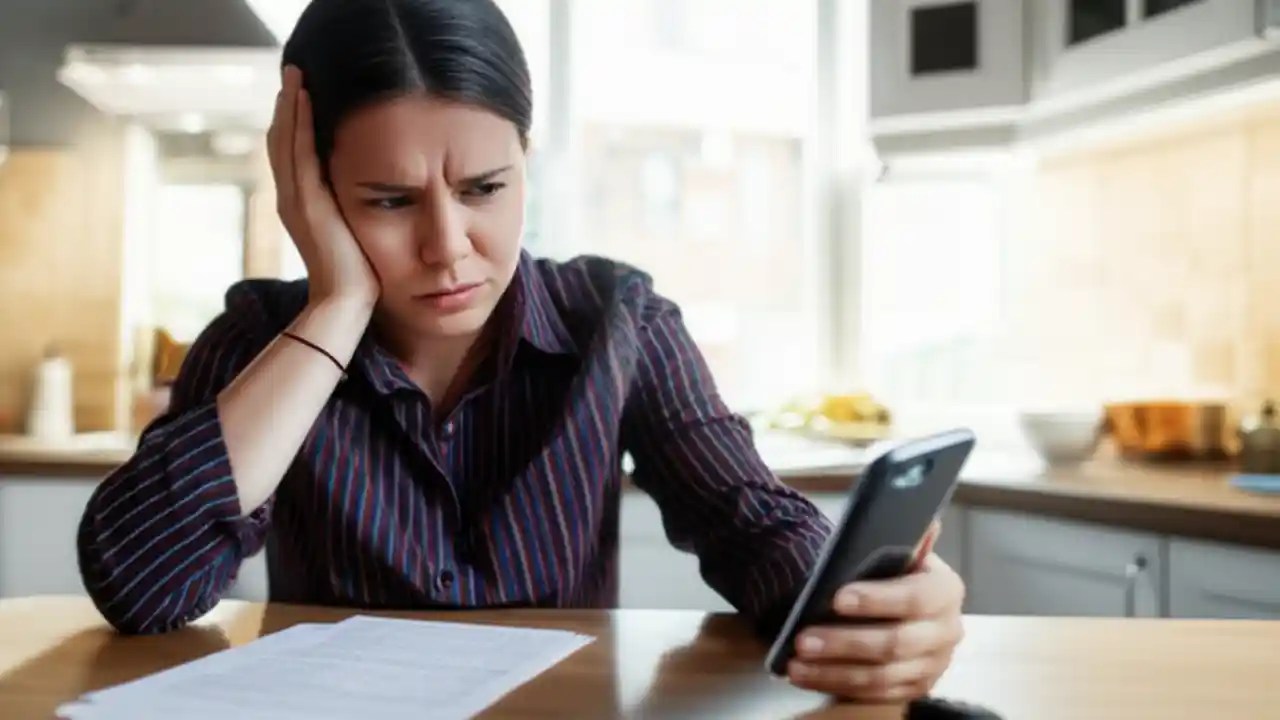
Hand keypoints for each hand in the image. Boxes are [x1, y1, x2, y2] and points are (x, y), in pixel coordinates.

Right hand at [267, 65, 379, 307]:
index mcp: (302, 205)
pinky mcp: (305, 202)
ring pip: (284, 140)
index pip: (293, 153)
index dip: (293, 122)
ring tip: (295, 74)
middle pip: (282, 140)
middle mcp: (291, 198)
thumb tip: (369, 191)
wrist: (346, 303)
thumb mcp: (354, 231)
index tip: (302, 92)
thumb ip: (351, 209)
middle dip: (287, 105)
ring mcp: (295, 200)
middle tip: (293, 71)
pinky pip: (298, 153)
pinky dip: (297, 123)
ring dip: (289, 105)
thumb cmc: (359, 275)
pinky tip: (302, 98)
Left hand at [787, 521, 964, 701]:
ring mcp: (933, 665)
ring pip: (880, 675)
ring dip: (833, 670)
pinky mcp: (914, 688)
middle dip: (844, 642)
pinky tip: (806, 675)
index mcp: (945, 590)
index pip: (915, 598)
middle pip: (895, 643)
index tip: (837, 597)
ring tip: (796, 662)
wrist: (899, 602)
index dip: (876, 599)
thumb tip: (921, 517)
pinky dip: (836, 685)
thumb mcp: (895, 549)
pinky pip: (874, 694)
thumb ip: (903, 535)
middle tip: (803, 638)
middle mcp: (947, 631)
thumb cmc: (889, 571)